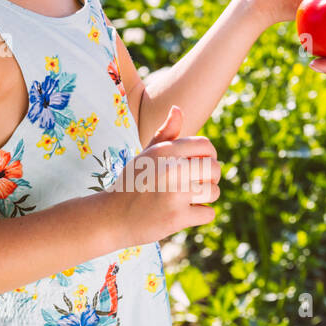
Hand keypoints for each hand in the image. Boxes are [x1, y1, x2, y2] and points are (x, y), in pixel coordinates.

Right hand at [108, 104, 221, 244]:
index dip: (209, 157)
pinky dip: (199, 216)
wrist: (111, 217)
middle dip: (211, 178)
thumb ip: (165, 134)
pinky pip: (208, 213)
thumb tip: (178, 108)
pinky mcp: (177, 217)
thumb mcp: (145, 156)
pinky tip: (183, 214)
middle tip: (198, 185)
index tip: (200, 167)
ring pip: (214, 192)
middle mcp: (171, 168)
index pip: (206, 146)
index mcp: (165, 151)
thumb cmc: (132, 184)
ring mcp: (174, 194)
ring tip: (189, 200)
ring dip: (206, 198)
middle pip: (214, 168)